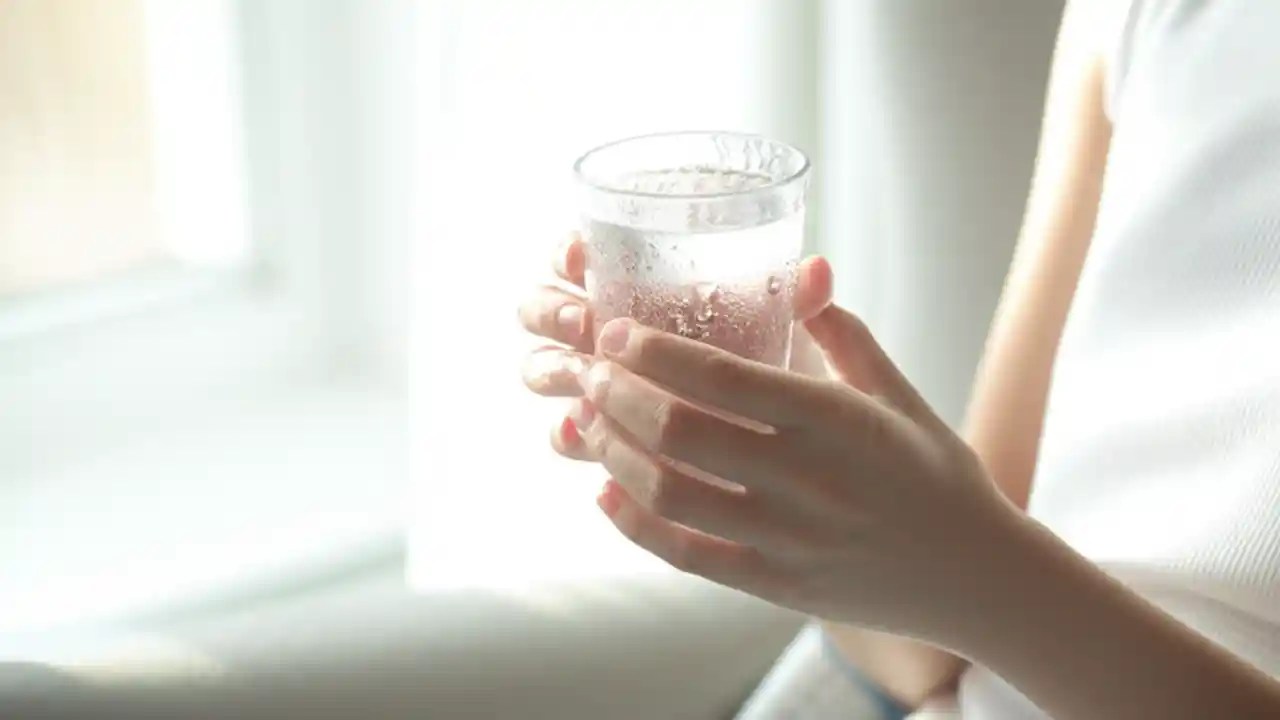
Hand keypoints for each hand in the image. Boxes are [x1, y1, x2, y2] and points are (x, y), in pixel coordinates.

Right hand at [518, 233, 834, 458]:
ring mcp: (602, 386)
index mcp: (644, 287)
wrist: (787, 446)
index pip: (584, 256)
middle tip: (587, 323)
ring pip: (550, 369)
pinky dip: (571, 433)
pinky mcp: (607, 438)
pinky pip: (571, 434)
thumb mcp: (790, 332)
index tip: (582, 258)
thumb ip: (797, 302)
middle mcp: (611, 331)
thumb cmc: (778, 371)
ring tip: (583, 379)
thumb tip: (817, 271)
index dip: (571, 255)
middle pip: (550, 309)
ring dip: (555, 369)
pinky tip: (583, 437)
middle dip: (556, 312)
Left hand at [568, 305, 1023, 642]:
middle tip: (589, 370)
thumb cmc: (936, 474)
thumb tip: (803, 271)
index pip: (725, 379)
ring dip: (616, 454)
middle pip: (683, 434)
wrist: (977, 577)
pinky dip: (635, 525)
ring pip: (673, 495)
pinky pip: (687, 556)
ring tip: (588, 420)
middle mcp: (809, 481)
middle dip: (619, 396)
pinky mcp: (775, 585)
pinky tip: (604, 494)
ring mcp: (789, 540)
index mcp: (839, 421)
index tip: (615, 333)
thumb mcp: (899, 394)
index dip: (656, 354)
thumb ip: (843, 335)